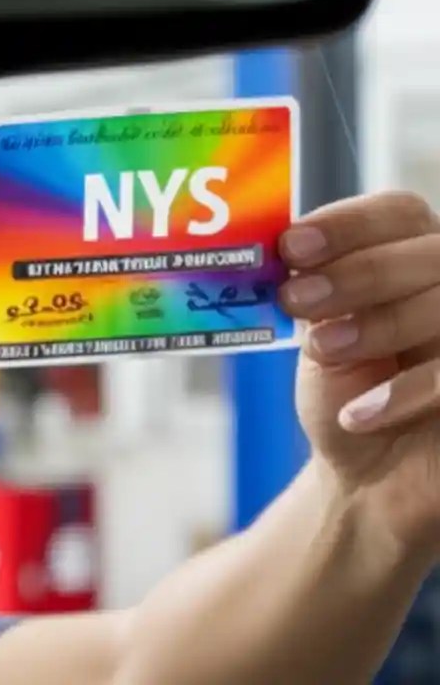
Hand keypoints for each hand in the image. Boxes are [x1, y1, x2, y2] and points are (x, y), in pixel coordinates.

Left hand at [282, 191, 439, 560]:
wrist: (372, 480)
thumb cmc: (347, 398)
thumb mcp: (319, 339)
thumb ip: (309, 292)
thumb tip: (270, 250)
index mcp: (414, 258)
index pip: (397, 213)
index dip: (346, 224)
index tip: (291, 248)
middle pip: (431, 251)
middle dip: (359, 272)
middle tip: (297, 299)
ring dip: (383, 322)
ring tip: (324, 350)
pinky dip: (409, 389)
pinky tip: (359, 414)